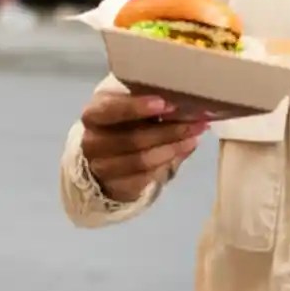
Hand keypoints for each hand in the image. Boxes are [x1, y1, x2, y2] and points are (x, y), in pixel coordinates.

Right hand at [80, 92, 207, 202]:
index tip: (166, 103)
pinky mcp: (116, 187)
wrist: (106, 155)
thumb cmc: (124, 121)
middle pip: (133, 139)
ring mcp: (102, 168)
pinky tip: (183, 150)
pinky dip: (168, 162)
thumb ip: (151, 104)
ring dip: (173, 148)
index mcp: (94, 115)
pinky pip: (146, 177)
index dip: (137, 107)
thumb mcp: (130, 106)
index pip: (110, 111)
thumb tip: (186, 103)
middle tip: (197, 122)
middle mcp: (92, 142)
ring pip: (142, 160)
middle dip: (169, 130)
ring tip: (194, 137)